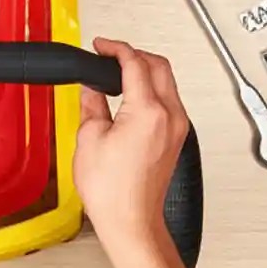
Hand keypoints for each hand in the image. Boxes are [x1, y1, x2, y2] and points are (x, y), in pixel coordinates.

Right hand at [74, 37, 188, 246]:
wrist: (131, 221)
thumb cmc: (113, 191)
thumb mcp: (89, 139)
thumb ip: (92, 105)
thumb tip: (91, 90)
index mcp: (148, 112)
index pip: (135, 63)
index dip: (115, 49)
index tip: (102, 46)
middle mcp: (170, 117)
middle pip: (160, 66)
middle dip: (134, 54)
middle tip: (110, 56)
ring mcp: (177, 128)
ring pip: (168, 82)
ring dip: (145, 71)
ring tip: (118, 75)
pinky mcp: (176, 139)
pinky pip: (169, 102)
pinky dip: (152, 90)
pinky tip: (132, 97)